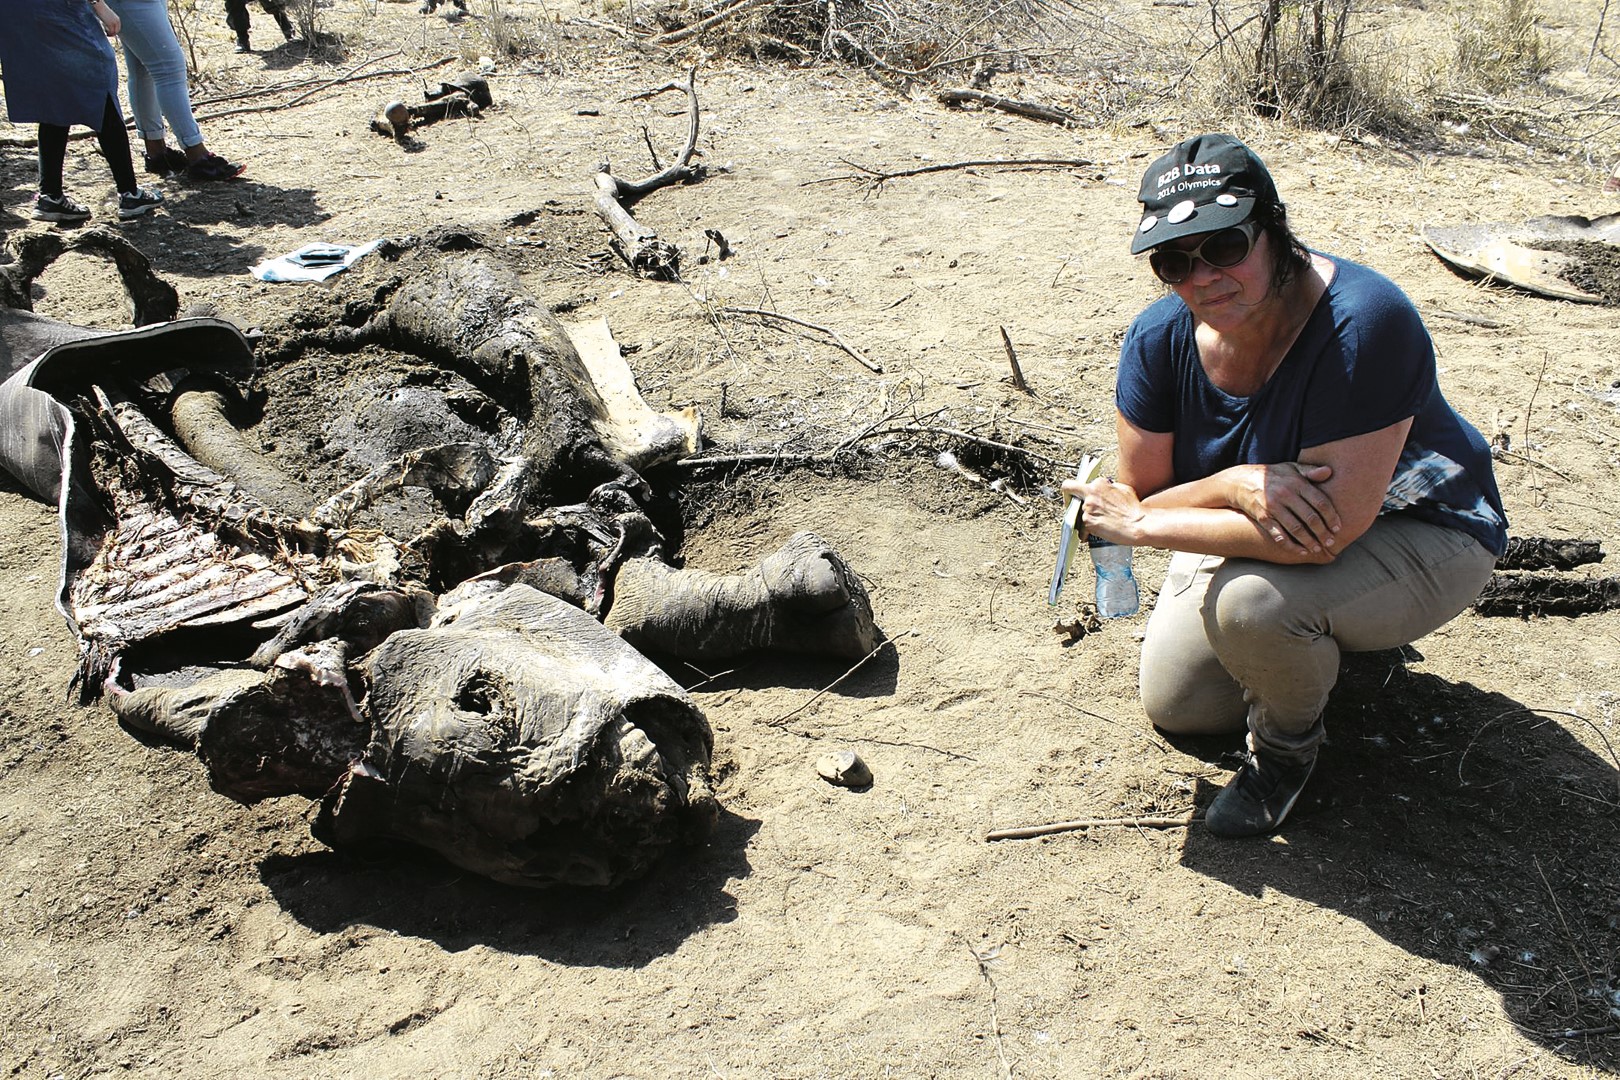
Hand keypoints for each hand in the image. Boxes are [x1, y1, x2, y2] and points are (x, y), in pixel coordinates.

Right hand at [92, 0, 119, 35]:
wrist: (99, 6)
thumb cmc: (101, 9)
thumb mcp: (108, 16)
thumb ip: (110, 20)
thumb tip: (108, 25)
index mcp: (118, 19)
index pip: (118, 28)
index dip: (114, 31)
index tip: (110, 33)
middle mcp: (117, 21)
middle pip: (117, 31)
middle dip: (113, 34)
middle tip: (108, 35)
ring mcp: (114, 23)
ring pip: (114, 32)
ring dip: (110, 34)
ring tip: (106, 34)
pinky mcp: (110, 24)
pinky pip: (111, 32)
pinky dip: (109, 34)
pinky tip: (105, 33)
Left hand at [1066, 475, 1142, 545]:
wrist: (1139, 525)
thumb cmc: (1134, 509)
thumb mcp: (1123, 489)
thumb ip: (1108, 487)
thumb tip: (1103, 489)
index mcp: (1098, 484)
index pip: (1072, 484)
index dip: (1071, 492)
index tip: (1074, 498)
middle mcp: (1090, 495)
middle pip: (1070, 498)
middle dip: (1071, 504)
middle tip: (1076, 512)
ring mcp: (1087, 509)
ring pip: (1076, 515)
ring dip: (1083, 520)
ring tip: (1096, 525)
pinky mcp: (1088, 523)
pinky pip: (1082, 529)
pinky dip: (1086, 533)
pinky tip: (1094, 534)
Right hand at [1225, 462, 1339, 552]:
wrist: (1241, 481)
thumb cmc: (1273, 475)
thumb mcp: (1291, 468)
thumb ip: (1310, 471)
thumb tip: (1330, 471)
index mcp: (1296, 483)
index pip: (1320, 502)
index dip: (1332, 517)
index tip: (1338, 528)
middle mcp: (1285, 494)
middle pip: (1310, 517)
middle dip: (1323, 532)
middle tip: (1331, 542)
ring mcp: (1273, 507)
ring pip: (1296, 528)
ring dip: (1309, 541)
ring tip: (1317, 549)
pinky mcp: (1263, 517)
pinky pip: (1279, 534)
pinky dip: (1290, 545)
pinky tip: (1300, 551)